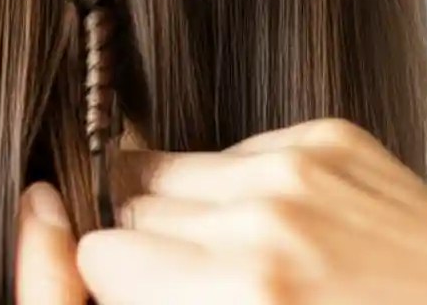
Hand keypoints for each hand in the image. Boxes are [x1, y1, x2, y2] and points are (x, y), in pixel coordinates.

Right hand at [79, 119, 426, 304]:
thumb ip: (176, 302)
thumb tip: (112, 264)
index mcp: (240, 293)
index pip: (102, 254)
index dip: (114, 277)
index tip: (134, 288)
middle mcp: (260, 220)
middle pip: (129, 203)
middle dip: (145, 240)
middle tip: (189, 274)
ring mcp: (295, 167)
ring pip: (171, 164)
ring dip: (184, 205)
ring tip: (232, 246)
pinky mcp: (324, 136)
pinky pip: (233, 151)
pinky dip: (239, 184)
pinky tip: (282, 223)